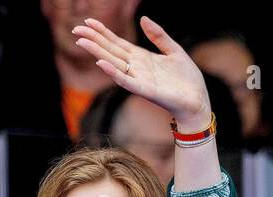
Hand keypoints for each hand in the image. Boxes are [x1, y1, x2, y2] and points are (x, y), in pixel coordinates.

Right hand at [72, 16, 210, 127]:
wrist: (197, 101)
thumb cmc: (187, 80)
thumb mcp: (174, 50)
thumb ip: (158, 36)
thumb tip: (143, 18)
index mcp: (141, 58)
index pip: (117, 42)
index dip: (102, 31)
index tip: (88, 21)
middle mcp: (136, 68)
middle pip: (110, 50)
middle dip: (93, 39)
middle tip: (75, 29)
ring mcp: (139, 79)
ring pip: (113, 63)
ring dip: (97, 52)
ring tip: (82, 42)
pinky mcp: (145, 90)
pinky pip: (126, 80)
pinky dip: (113, 72)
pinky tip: (101, 63)